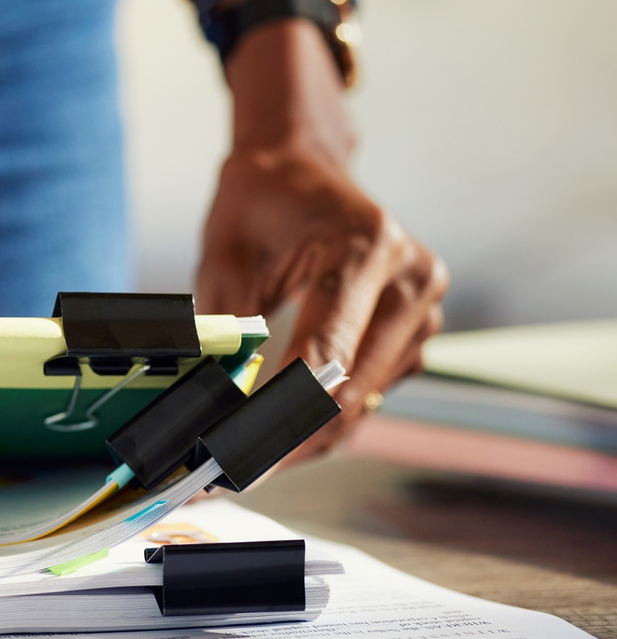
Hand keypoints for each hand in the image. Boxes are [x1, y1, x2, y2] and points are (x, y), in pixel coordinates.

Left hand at [198, 16, 447, 463]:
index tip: (240, 455)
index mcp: (364, 247)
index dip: (281, 416)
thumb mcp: (224, 254)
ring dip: (310, 434)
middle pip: (352, 388)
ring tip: (250, 455)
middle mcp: (410, 276)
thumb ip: (225, 325)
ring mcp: (424, 303)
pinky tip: (286, 427)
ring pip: (366, 398)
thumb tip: (214, 401)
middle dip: (290, 439)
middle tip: (235, 472)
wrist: (300, 165)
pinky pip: (375, 387)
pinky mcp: (418, 326)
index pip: (325, 353)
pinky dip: (330, 413)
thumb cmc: (258, 201)